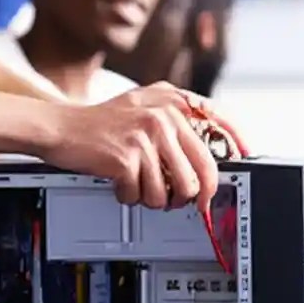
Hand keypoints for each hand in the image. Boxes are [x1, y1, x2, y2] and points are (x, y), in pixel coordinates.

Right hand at [39, 82, 236, 209]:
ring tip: (142, 188)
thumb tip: (211, 152)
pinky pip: (143, 195)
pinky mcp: (127, 157)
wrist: (60, 127)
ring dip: (157, 199)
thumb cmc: (102, 123)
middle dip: (195, 195)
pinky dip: (130, 197)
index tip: (243, 160)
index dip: (236, 145)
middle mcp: (163, 115)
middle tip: (186, 202)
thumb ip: (176, 121)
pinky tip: (120, 183)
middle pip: (203, 170)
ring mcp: (146, 136)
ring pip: (175, 190)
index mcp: (172, 101)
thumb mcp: (145, 106)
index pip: (219, 121)